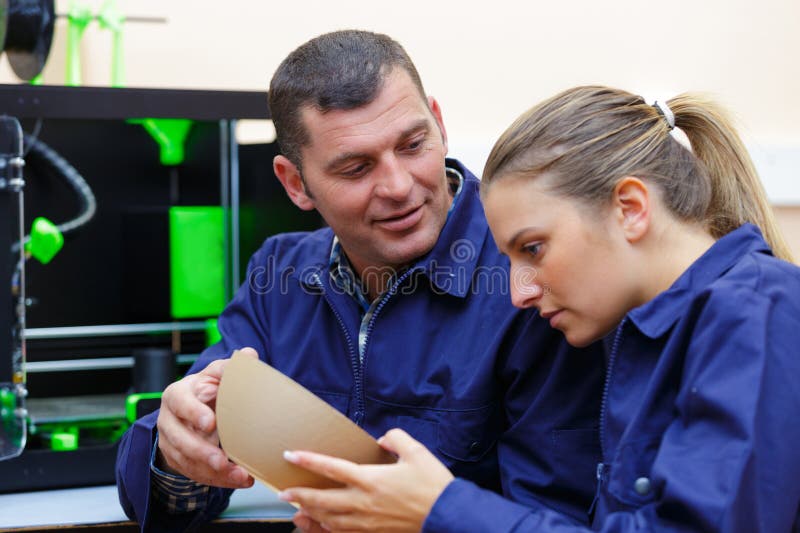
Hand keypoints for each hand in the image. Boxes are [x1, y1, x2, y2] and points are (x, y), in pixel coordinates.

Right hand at [155, 347, 256, 488]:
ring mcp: (171, 442)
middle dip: (201, 452)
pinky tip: (237, 480)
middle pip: (180, 439)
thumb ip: (231, 368)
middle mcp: (169, 420)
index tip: (210, 422)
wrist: (194, 409)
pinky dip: (217, 480)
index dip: (193, 412)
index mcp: (177, 395)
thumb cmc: (208, 388)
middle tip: (222, 461)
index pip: (181, 403)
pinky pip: (195, 474)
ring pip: (187, 461)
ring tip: (238, 476)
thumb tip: (250, 355)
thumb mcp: (217, 375)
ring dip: (213, 472)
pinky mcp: (179, 460)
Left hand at [279, 428, 454, 532]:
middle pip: (322, 499)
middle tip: (283, 491)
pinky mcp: (374, 532)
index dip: (308, 460)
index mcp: (370, 478)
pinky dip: (328, 529)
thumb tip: (382, 439)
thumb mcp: (416, 451)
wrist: (446, 516)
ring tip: (296, 510)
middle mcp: (363, 501)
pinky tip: (322, 526)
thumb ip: (395, 439)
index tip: (291, 455)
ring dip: (310, 514)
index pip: (331, 468)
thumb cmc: (432, 484)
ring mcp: (366, 521)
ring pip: (329, 519)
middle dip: (299, 495)